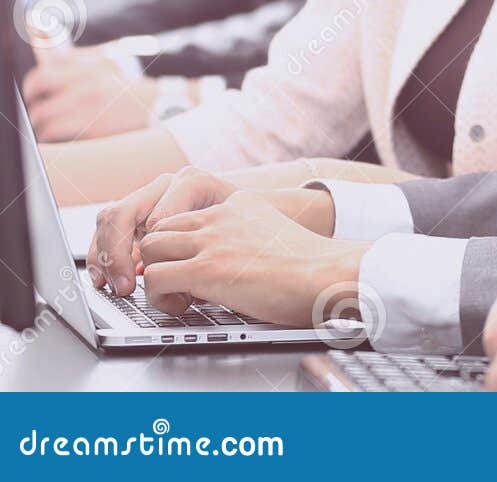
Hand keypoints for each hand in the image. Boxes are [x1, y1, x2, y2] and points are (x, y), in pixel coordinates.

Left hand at [23, 49, 157, 139]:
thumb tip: (47, 58)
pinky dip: (51, 137)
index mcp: (89, 65)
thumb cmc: (133, 87)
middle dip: (31, 103)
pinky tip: (58, 137)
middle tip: (35, 111)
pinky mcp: (92, 127)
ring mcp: (89, 106)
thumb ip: (81, 60)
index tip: (33, 92)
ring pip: (42, 117)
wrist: (163, 107)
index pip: (43, 71)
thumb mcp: (111, 63)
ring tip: (46, 128)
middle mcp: (86, 83)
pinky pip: (55, 133)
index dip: (32, 84)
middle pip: (37, 91)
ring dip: (40, 124)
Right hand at [87, 166, 239, 299]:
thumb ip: (224, 240)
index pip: (156, 217)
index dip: (148, 249)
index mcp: (193, 183)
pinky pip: (109, 230)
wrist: (256, 214)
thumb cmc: (254, 223)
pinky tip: (102, 279)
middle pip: (123, 213)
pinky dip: (101, 255)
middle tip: (123, 287)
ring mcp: (150, 198)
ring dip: (103, 255)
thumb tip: (201, 264)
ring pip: (110, 219)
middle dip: (115, 253)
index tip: (147, 276)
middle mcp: (167, 185)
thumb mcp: (246, 228)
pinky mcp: (138, 215)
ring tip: (109, 285)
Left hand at [136, 191, 366, 326]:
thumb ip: (250, 240)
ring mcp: (212, 240)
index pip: (188, 217)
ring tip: (181, 297)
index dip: (182, 246)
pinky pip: (155, 278)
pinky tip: (186, 307)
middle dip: (161, 258)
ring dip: (157, 276)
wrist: (330, 274)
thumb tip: (235, 268)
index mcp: (241, 205)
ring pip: (149, 250)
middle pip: (161, 228)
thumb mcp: (276, 236)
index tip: (192, 268)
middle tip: (179, 283)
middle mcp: (222, 216)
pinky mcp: (205, 269)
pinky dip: (160, 298)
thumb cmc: (315, 267)